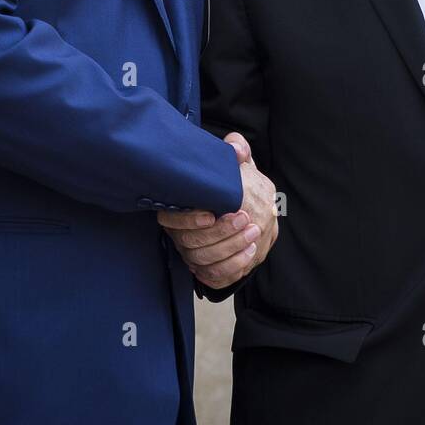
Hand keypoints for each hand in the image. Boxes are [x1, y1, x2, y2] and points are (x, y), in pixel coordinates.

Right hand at [157, 132, 278, 288]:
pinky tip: (250, 250)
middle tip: (244, 218)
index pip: (171, 219)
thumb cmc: (237, 186)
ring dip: (230, 247)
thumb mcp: (237, 165)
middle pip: (191, 242)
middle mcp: (182, 234)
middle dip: (220, 232)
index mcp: (179, 209)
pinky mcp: (208, 269)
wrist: (251, 211)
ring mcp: (193, 254)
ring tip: (253, 231)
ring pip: (204, 260)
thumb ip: (236, 151)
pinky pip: (215, 275)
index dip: (188, 220)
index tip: (210, 214)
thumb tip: (236, 148)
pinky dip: (234, 265)